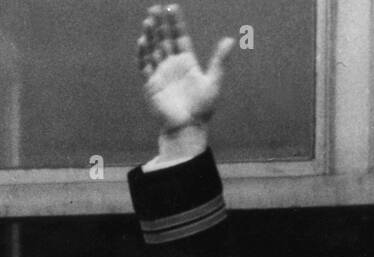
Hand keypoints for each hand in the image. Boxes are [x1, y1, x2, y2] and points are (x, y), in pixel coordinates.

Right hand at [138, 4, 233, 133]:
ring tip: (148, 20)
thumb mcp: (214, 81)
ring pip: (153, 49)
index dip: (175, 23)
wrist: (188, 127)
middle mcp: (172, 65)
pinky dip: (143, 54)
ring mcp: (160, 73)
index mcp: (187, 62)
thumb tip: (230, 39)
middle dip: (160, 24)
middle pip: (164, 39)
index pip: (179, 37)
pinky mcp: (151, 84)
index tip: (172, 8)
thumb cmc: (203, 107)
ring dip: (150, 35)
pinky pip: (145, 66)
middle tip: (155, 8)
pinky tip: (143, 41)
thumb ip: (219, 60)